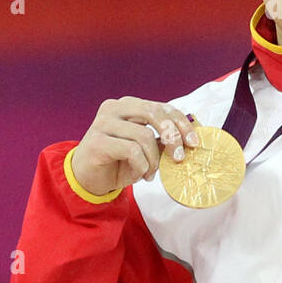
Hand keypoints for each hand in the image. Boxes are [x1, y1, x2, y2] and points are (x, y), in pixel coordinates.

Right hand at [70, 98, 200, 194]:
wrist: (87, 178)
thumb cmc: (118, 161)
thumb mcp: (145, 150)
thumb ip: (161, 140)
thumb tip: (188, 139)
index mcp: (129, 105)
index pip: (162, 107)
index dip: (182, 123)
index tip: (194, 142)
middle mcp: (115, 108)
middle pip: (154, 113)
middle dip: (173, 137)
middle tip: (178, 158)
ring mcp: (103, 123)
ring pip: (144, 135)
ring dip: (154, 159)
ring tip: (151, 173)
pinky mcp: (97, 141)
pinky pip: (131, 150)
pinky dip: (141, 165)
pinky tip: (140, 174)